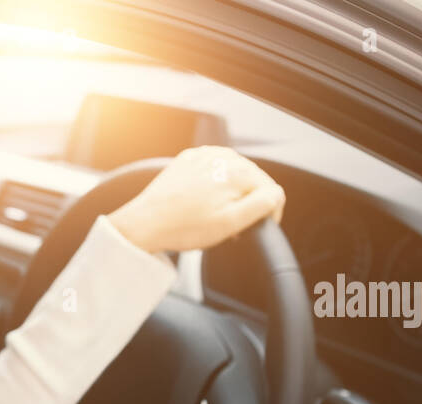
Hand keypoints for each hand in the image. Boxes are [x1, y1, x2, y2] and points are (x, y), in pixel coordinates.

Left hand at [105, 146, 284, 253]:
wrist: (144, 224)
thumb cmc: (183, 227)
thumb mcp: (231, 222)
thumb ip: (263, 205)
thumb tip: (277, 195)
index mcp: (238, 170)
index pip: (271, 190)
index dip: (268, 214)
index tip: (254, 229)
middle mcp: (223, 156)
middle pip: (252, 182)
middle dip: (247, 204)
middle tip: (231, 228)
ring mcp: (203, 156)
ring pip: (232, 176)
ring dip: (231, 195)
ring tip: (215, 217)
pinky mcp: (188, 161)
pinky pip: (212, 172)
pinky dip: (213, 187)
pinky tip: (201, 204)